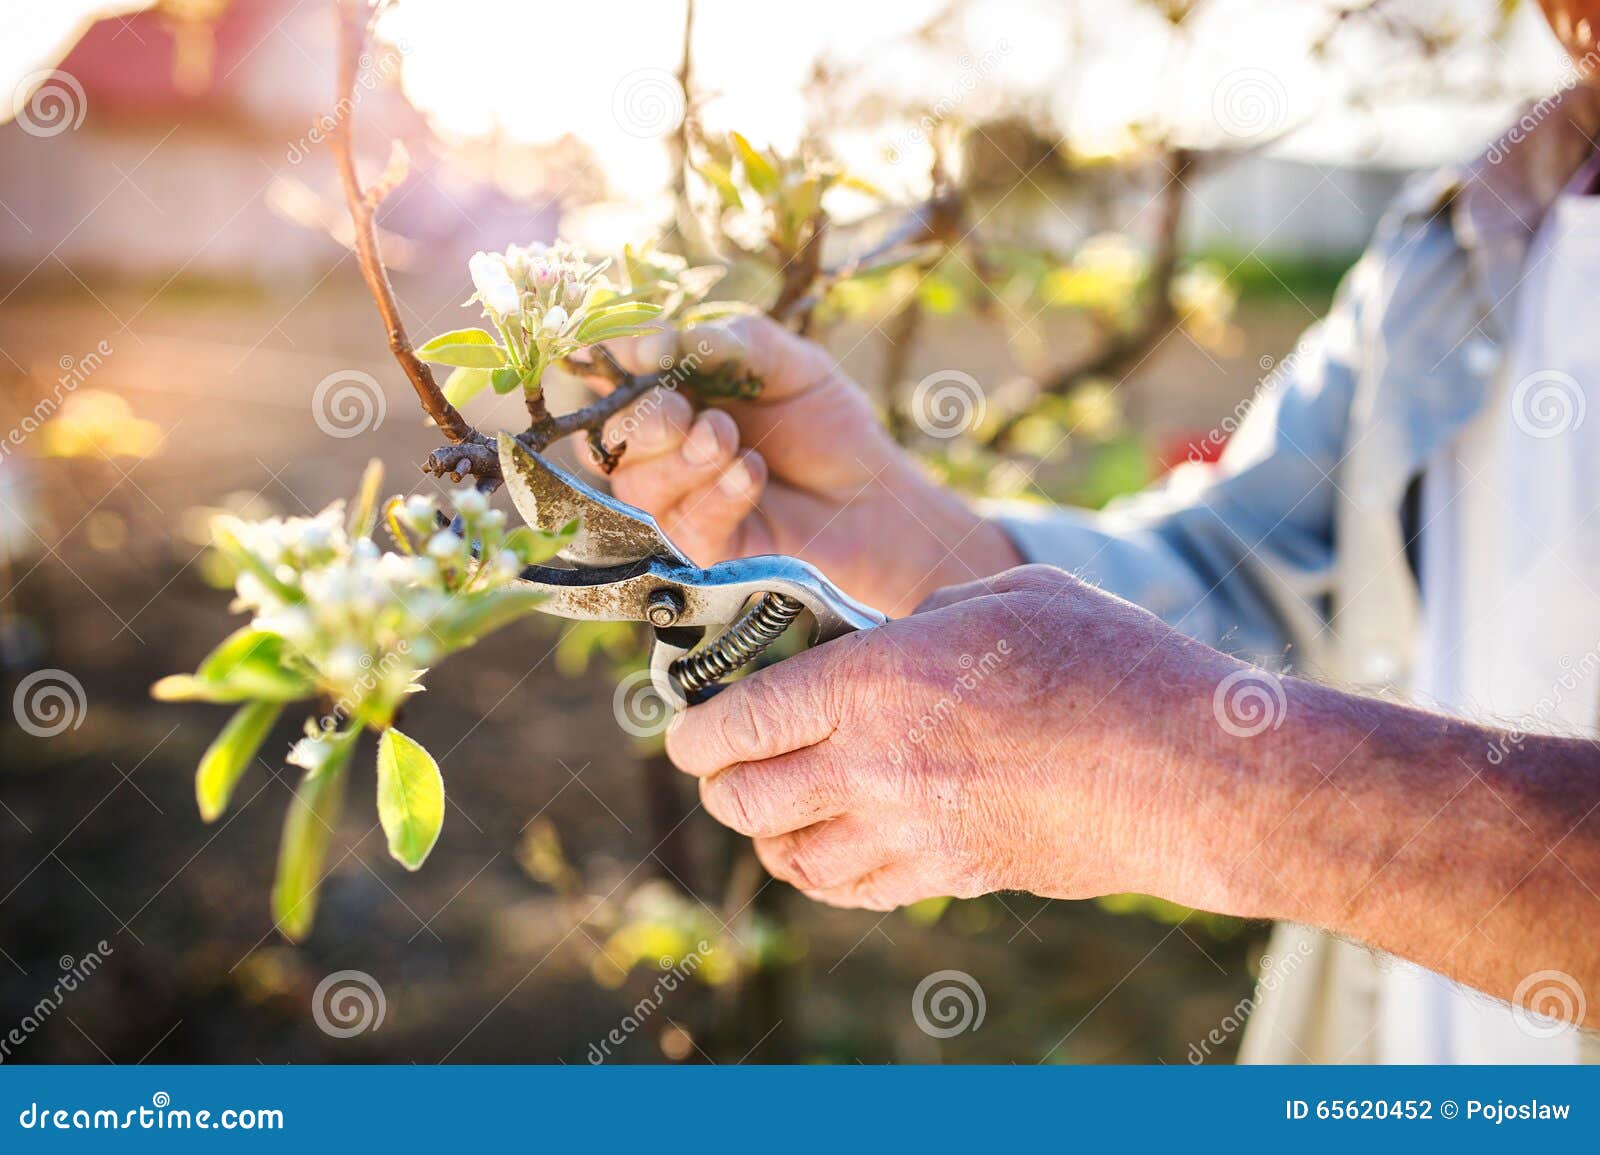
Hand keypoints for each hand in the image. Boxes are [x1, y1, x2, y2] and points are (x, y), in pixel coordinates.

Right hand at [576, 314, 1018, 615]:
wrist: (871, 497)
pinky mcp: (697, 548)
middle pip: (607, 435)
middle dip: (644, 420)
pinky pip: (681, 524)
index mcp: (671, 390)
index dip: (615, 357)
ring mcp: (673, 501)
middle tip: (686, 413)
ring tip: (733, 443)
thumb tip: (673, 339)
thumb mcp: (792, 365)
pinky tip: (752, 474)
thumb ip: (736, 342)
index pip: (611, 370)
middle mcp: (658, 447)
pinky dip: (716, 494)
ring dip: (685, 459)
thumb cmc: (826, 426)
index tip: (654, 349)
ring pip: (637, 483)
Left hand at [663, 565, 1237, 910]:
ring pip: (790, 857)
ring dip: (765, 834)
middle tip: (722, 764)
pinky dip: (822, 875)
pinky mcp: (952, 876)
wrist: (1189, 771)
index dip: (697, 731)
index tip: (686, 733)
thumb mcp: (1007, 594)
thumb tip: (892, 634)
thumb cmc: (1109, 662)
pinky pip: (853, 891)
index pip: (742, 720)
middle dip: (719, 782)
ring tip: (769, 810)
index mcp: (876, 680)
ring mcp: (910, 832)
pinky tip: (828, 852)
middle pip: (745, 796)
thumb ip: (927, 612)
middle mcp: (874, 765)